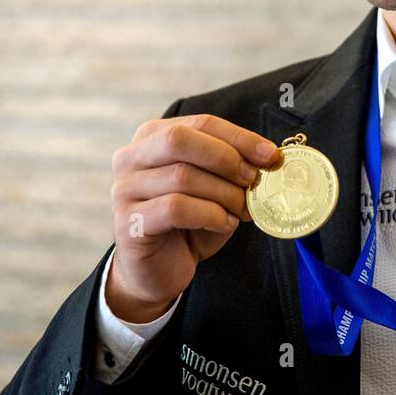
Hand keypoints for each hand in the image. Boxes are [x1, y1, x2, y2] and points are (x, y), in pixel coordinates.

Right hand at [106, 114, 280, 322]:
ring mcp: (125, 190)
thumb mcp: (214, 187)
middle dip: (226, 157)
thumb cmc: (190, 223)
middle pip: (180, 139)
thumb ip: (231, 167)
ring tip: (242, 209)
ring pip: (181, 176)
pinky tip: (223, 224)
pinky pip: (175, 208)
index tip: (270, 154)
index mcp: (152, 137)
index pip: (200, 123)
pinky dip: (210, 214)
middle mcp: (131, 158)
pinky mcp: (128, 223)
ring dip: (223, 193)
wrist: (159, 271)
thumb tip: (267, 155)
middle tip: (253, 179)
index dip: (239, 137)